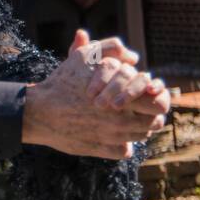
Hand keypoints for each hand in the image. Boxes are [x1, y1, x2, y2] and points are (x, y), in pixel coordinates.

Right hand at [22, 30, 171, 159]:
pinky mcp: (102, 150)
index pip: (159, 103)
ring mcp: (112, 137)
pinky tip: (116, 136)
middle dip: (151, 114)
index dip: (158, 97)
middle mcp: (122, 120)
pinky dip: (124, 144)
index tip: (150, 93)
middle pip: (154, 123)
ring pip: (140, 137)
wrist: (40, 111)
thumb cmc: (62, 82)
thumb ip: (110, 49)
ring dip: (138, 129)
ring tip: (128, 120)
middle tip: (143, 109)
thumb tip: (133, 57)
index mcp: (124, 98)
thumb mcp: (84, 56)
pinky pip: (125, 150)